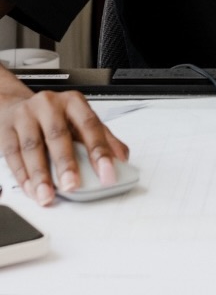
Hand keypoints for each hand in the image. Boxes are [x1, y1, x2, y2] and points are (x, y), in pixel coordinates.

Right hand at [0, 77, 128, 205]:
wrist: (17, 105)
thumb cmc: (54, 117)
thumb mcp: (80, 122)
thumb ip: (103, 139)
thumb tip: (122, 159)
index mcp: (74, 102)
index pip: (90, 125)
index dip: (100, 151)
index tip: (107, 174)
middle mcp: (50, 105)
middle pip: (58, 135)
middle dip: (66, 164)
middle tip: (73, 186)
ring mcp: (26, 116)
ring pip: (33, 148)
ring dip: (41, 176)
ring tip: (47, 196)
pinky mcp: (6, 129)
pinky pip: (13, 155)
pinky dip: (23, 175)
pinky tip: (31, 189)